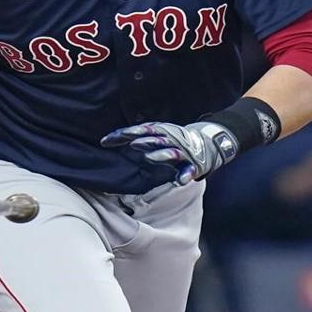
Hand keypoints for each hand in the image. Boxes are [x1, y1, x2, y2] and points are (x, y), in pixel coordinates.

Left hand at [101, 121, 238, 185]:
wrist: (206, 143)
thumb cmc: (173, 141)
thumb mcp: (154, 136)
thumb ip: (133, 138)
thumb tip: (105, 142)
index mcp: (159, 132)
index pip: (139, 131)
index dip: (124, 134)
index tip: (107, 141)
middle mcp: (170, 139)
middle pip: (155, 139)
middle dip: (144, 141)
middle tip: (132, 145)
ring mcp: (181, 152)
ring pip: (171, 152)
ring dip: (161, 155)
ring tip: (150, 158)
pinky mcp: (193, 164)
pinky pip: (189, 170)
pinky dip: (185, 174)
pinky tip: (180, 180)